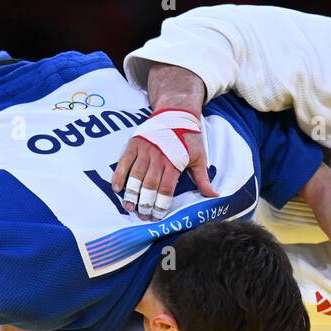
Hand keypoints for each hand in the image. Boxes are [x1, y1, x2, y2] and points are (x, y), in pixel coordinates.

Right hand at [111, 63, 215, 219]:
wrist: (175, 113)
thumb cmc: (189, 138)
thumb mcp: (200, 157)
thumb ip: (203, 178)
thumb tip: (214, 196)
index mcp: (174, 162)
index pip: (166, 189)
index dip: (160, 205)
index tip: (156, 217)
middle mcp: (158, 157)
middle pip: (149, 186)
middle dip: (145, 204)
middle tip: (142, 216)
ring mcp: (144, 150)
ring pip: (135, 176)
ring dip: (130, 194)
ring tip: (128, 207)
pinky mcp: (134, 144)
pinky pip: (123, 163)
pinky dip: (119, 176)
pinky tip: (117, 189)